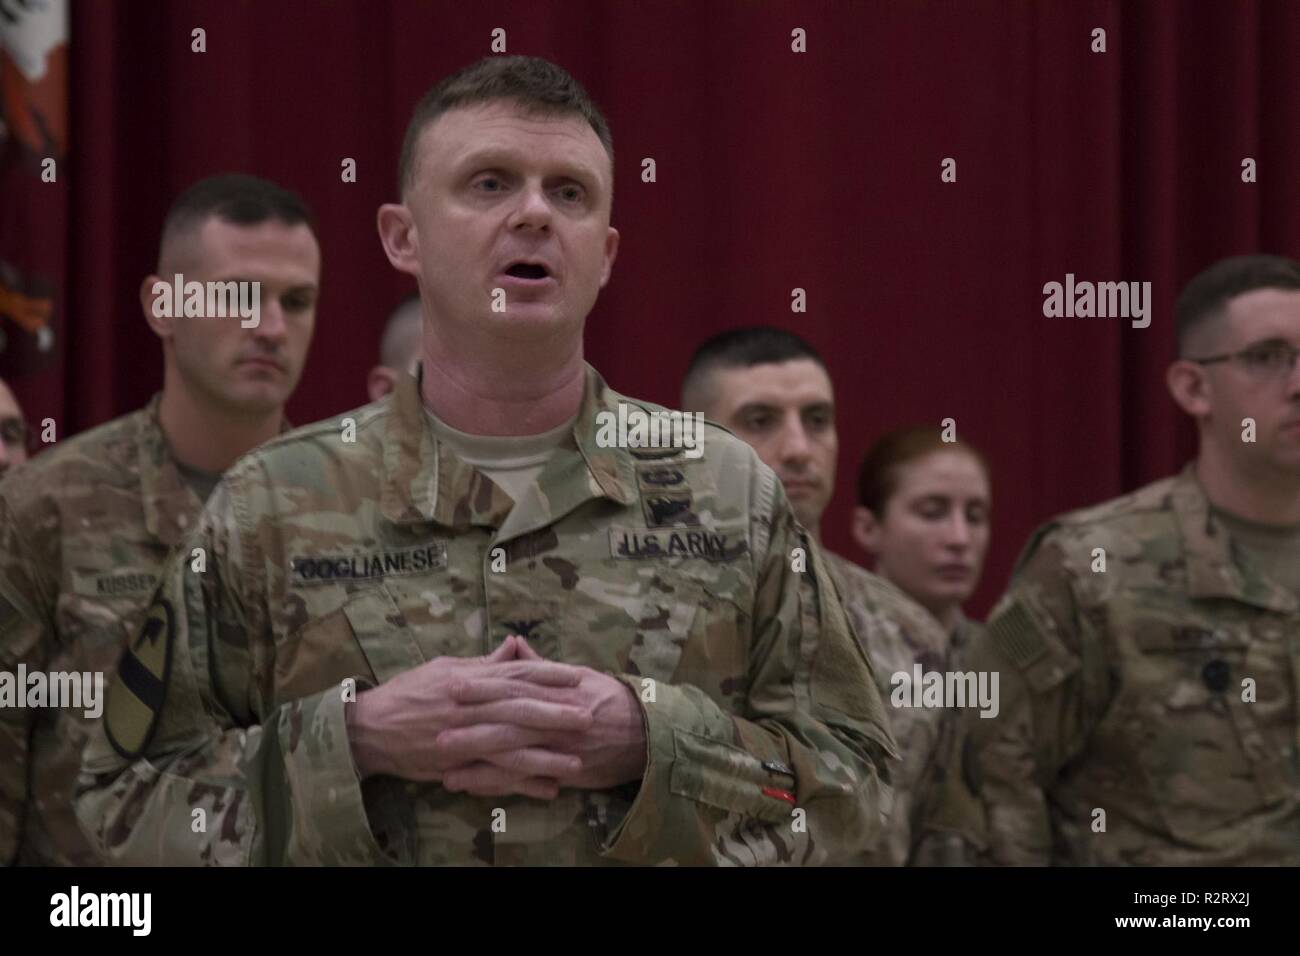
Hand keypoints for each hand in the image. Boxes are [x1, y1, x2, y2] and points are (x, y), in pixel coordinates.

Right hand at [346, 636, 592, 798]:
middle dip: (555, 713)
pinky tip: (547, 789)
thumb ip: (484, 664)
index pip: (515, 675)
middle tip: (588, 716)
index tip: (577, 677)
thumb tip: (514, 646)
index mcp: (469, 680)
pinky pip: (494, 777)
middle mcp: (468, 708)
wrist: (369, 728)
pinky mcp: (456, 765)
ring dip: (545, 755)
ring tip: (577, 761)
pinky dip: (521, 784)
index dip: (548, 675)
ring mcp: (462, 738)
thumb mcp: (445, 668)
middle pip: (519, 709)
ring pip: (510, 747)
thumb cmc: (408, 693)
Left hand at [437, 638, 647, 792]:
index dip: (483, 685)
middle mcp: (558, 716)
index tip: (452, 684)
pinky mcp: (564, 771)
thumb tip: (515, 643)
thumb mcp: (578, 674)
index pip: (515, 684)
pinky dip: (496, 783)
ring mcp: (561, 745)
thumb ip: (541, 664)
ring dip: (475, 757)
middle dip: (471, 721)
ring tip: (442, 761)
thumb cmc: (610, 699)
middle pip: (509, 718)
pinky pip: (525, 778)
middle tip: (437, 722)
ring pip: (513, 751)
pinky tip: (470, 785)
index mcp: (558, 688)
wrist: (647, 733)